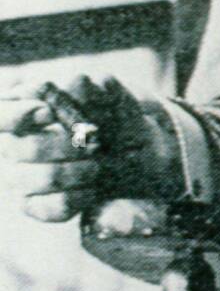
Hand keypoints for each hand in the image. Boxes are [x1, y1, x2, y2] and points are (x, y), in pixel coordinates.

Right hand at [0, 75, 180, 222]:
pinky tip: (95, 188)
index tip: (49, 113)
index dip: (19, 114)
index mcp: (22, 111)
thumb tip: (79, 83)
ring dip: (69, 172)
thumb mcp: (114, 104)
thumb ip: (94, 92)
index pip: (1, 115)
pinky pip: (44, 207)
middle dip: (60, 145)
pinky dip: (75, 197)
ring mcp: (19, 177)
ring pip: (27, 179)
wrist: (135, 163)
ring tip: (98, 165)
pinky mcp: (33, 204)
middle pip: (16, 147)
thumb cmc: (116, 124)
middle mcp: (13, 145)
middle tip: (94, 142)